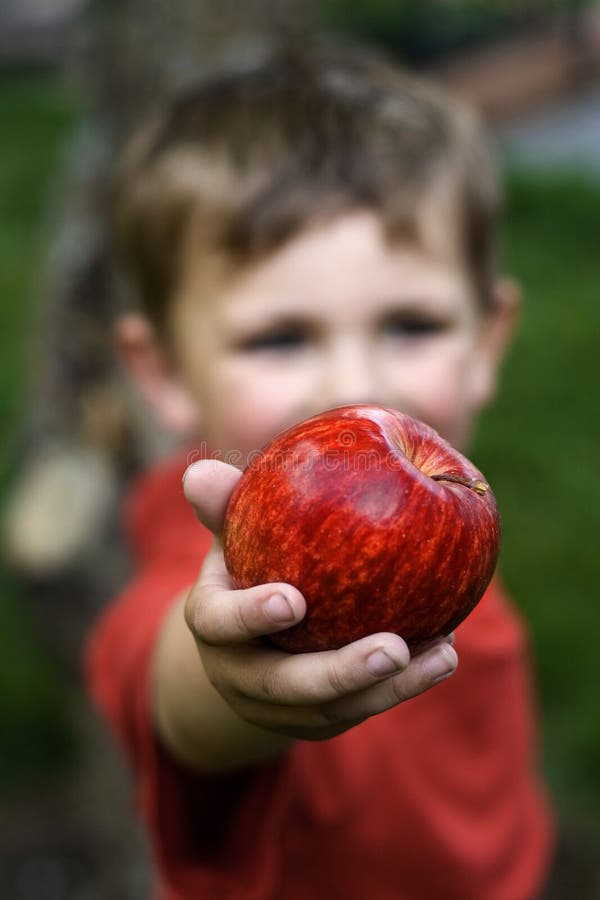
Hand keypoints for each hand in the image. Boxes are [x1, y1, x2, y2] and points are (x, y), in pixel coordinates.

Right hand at [183, 460, 457, 742]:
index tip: (295, 599)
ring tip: (441, 655)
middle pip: (285, 687)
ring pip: (333, 710)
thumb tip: (197, 471)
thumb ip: (225, 503)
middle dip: (340, 674)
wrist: (248, 638)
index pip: (220, 623)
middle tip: (394, 649)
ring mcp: (281, 707)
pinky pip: (362, 708)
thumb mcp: (234, 531)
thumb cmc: (248, 562)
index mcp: (213, 623)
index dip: (251, 616)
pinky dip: (405, 685)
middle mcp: (240, 674)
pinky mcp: (320, 718)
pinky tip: (443, 653)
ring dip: (389, 687)